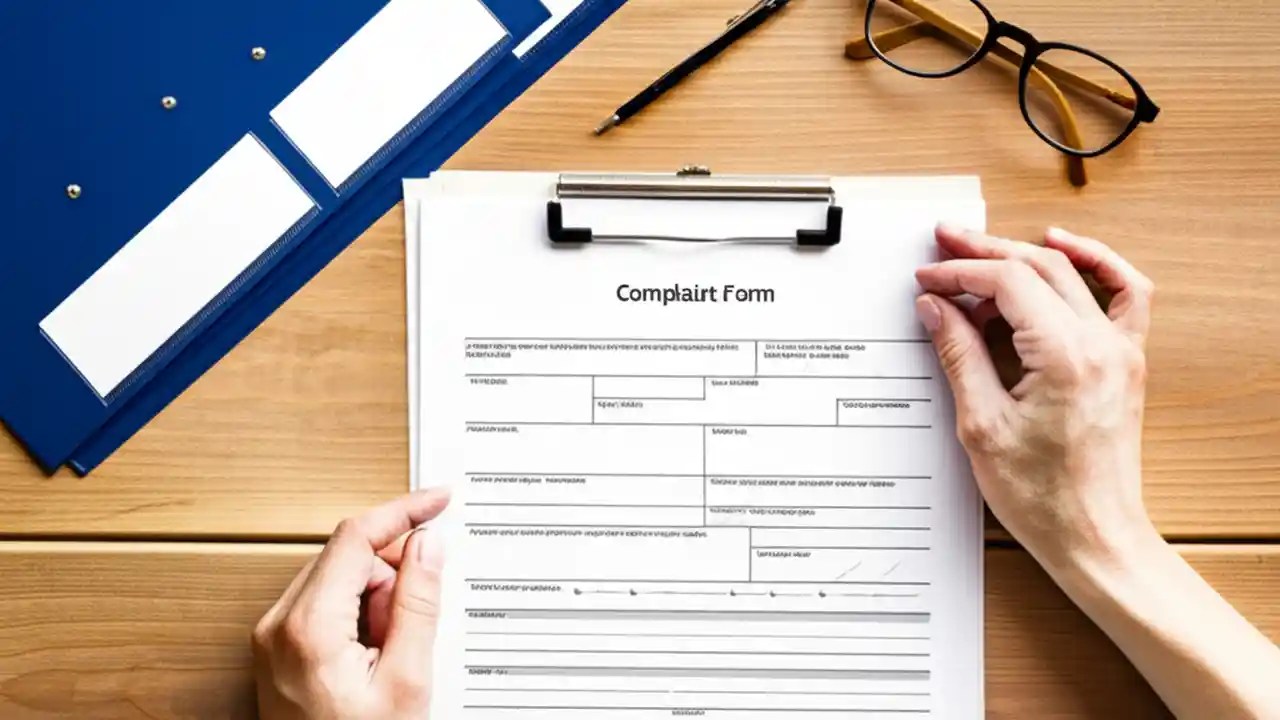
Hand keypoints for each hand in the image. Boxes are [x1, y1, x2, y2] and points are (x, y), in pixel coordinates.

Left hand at [252, 490, 450, 719]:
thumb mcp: (406, 681)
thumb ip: (418, 605)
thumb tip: (427, 547)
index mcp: (308, 626)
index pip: (357, 538)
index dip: (403, 512)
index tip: (437, 500)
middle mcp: (279, 624)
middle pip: (347, 557)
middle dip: (392, 574)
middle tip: (413, 622)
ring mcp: (274, 636)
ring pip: (339, 580)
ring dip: (376, 600)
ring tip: (390, 655)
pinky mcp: (278, 647)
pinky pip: (325, 605)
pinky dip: (359, 617)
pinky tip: (373, 657)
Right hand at [915, 225, 1157, 572]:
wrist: (1094, 535)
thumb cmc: (1044, 497)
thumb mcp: (981, 425)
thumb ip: (959, 355)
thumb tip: (937, 308)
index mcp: (1066, 358)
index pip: (1008, 285)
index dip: (961, 274)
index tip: (929, 279)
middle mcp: (1102, 346)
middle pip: (1039, 267)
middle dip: (984, 252)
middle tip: (944, 243)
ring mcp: (1120, 351)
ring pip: (1074, 273)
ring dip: (1026, 252)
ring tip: (986, 245)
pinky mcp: (1125, 362)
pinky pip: (1126, 293)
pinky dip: (1099, 262)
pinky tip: (1067, 250)